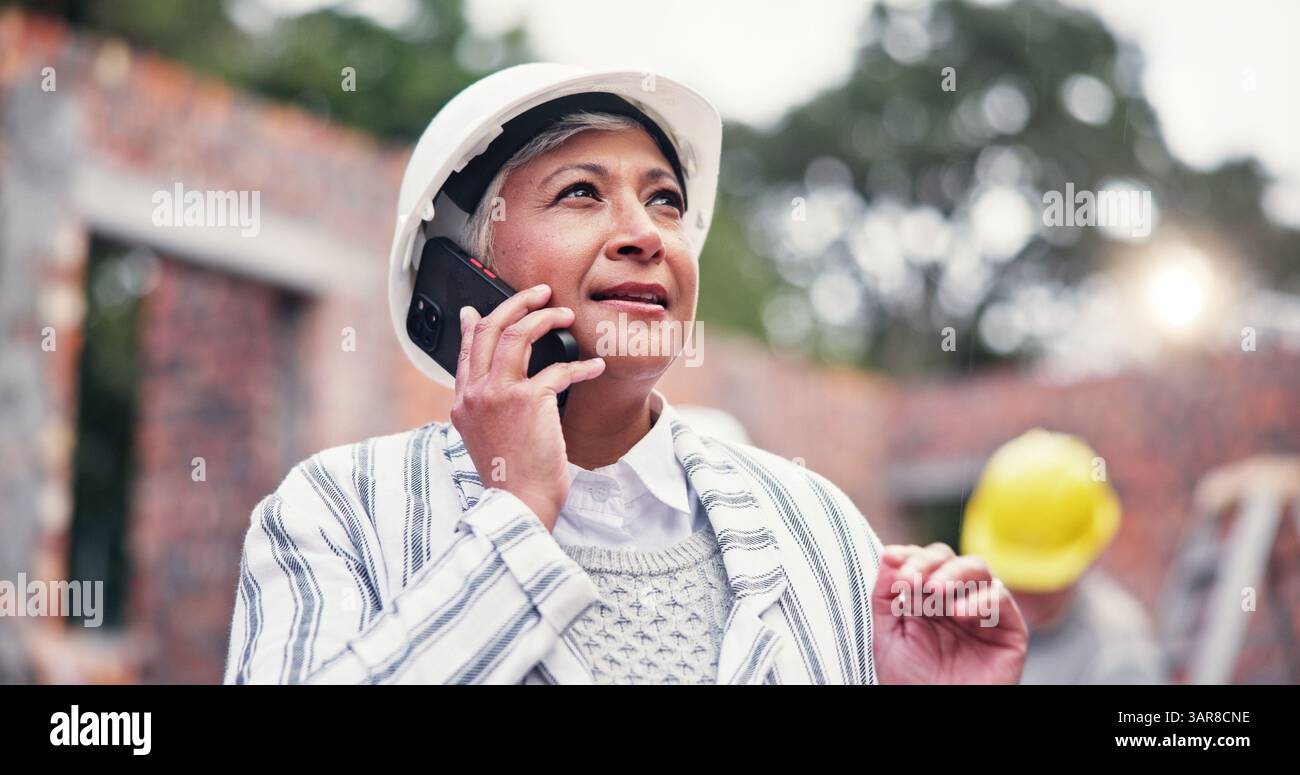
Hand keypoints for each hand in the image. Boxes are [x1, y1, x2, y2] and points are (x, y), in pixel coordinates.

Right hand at [450, 283, 605, 530]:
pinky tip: (595, 367)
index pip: (465, 349)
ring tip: (565, 315)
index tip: (478, 309)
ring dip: (546, 318)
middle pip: (490, 328)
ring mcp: (498, 394)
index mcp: (463, 403)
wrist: (519, 504)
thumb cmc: (511, 478)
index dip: (474, 323)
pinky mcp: (527, 400)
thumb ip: (486, 408)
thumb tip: (495, 381)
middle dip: (516, 303)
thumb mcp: (485, 438)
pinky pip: (558, 368)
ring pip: (518, 334)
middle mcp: (475, 393)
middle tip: (539, 293)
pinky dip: (581, 366)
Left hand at [871, 542, 1027, 683]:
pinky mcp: (1008, 629)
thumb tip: (890, 554)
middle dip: (928, 563)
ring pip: (978, 569)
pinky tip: (959, 614)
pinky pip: (1000, 598)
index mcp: (927, 596)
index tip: (894, 562)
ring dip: (954, 573)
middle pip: (949, 558)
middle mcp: (957, 598)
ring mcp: (983, 611)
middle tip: (913, 581)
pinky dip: (980, 599)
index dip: (910, 556)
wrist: (935, 713)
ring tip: (935, 592)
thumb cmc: (911, 679)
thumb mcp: (888, 633)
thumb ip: (885, 594)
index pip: (924, 560)